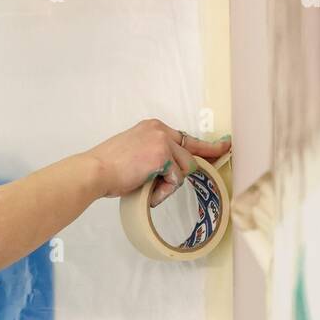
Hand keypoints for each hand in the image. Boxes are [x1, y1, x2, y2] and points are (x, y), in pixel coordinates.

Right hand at [86, 119, 231, 205]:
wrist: (94, 171)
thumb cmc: (108, 168)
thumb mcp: (135, 153)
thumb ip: (155, 156)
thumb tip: (173, 171)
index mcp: (152, 128)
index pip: (186, 138)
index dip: (207, 146)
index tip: (225, 145)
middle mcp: (159, 130)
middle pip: (189, 157)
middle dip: (186, 173)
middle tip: (190, 171)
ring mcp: (162, 141)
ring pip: (185, 170)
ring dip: (168, 186)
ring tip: (147, 188)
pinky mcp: (163, 155)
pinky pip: (175, 180)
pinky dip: (162, 191)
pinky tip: (147, 190)